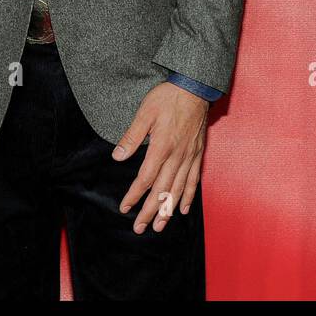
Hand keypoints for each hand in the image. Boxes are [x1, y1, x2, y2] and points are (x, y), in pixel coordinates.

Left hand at [112, 81, 207, 233]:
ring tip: (160, 226)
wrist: (195, 87)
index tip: (125, 207)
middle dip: (150, 211)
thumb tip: (118, 157)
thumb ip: (132, 137)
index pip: (146, 178)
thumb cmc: (168, 97)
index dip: (135, 195)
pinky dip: (189, 196)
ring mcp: (189, 156)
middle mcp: (177, 155)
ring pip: (178, 189)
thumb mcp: (145, 113)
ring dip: (168, 210)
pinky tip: (183, 208)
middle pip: (162, 189)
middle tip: (140, 228)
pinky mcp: (197, 153)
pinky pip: (193, 179)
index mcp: (162, 146)